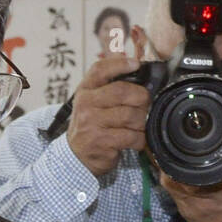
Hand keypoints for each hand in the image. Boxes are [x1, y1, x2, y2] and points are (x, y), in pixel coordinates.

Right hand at [67, 55, 149, 176]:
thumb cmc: (90, 127)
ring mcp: (92, 124)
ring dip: (141, 121)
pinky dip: (140, 139)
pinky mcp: (101, 142)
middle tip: (145, 103)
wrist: (77, 157)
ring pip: (130, 115)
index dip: (120, 64)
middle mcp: (85, 105)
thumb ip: (108, 86)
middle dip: (141, 97)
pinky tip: (136, 140)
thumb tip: (133, 65)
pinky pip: (131, 136)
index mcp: (84, 91)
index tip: (136, 64)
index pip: (100, 70)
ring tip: (138, 125)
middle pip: (122, 91)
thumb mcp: (92, 103)